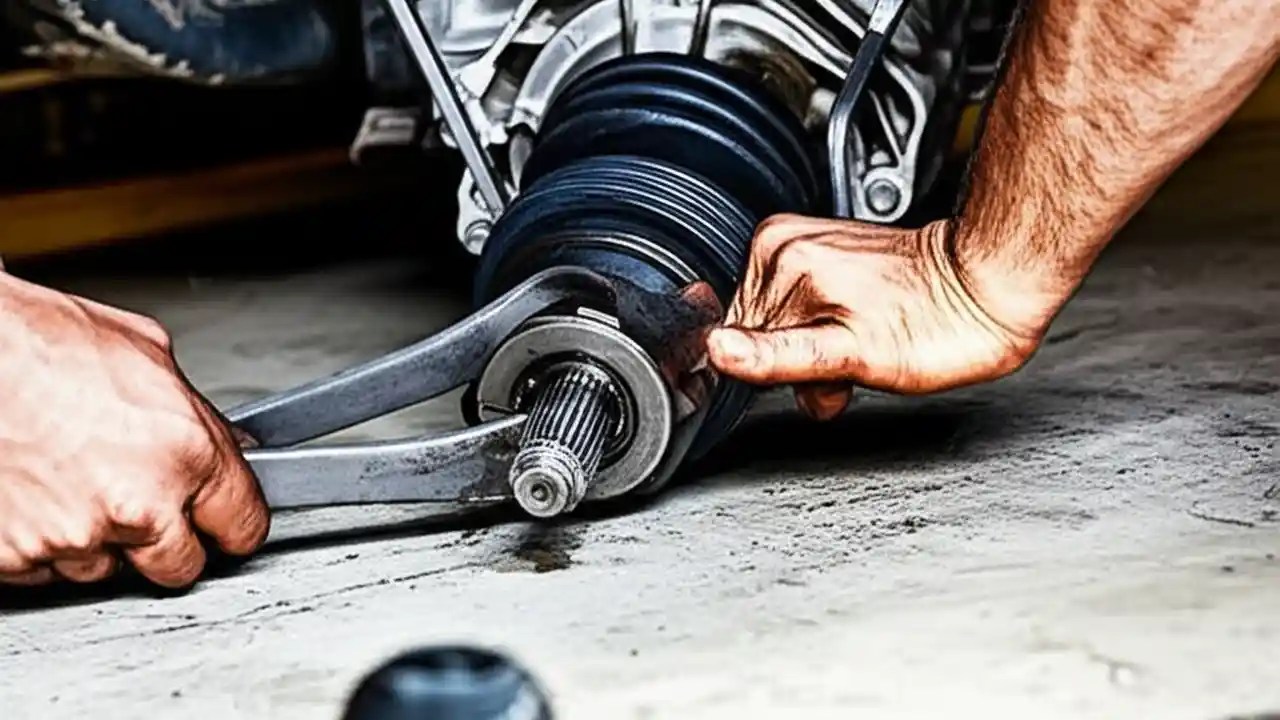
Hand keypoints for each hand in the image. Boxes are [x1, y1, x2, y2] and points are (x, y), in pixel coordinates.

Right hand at [0, 274, 267, 588]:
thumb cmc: (38, 343)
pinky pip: (46, 569)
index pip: (242, 524)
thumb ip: (193, 414)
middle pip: (181, 565)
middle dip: (168, 540)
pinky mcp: (17, 558)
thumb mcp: (149, 354)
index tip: (222, 522)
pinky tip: (36, 492)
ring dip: (98, 537)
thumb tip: (221, 442)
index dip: (232, 522)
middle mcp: (137, 504)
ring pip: (107, 568)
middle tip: (140, 500)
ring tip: (71, 478)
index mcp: (184, 452)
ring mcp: (74, 537)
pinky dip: (42, 540)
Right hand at [706, 215, 1045, 419]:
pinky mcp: (831, 251)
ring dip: (815, 346)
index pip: (737, 337)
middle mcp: (786, 245)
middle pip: (759, 331)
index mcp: (778, 258)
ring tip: (862, 340)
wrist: (990, 287)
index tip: (818, 375)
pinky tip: (860, 324)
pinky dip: (825, 325)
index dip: (774, 371)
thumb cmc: (935, 326)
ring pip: (782, 323)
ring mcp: (809, 244)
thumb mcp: (850, 355)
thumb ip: (777, 356)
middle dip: (797, 360)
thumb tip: (719, 351)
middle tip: (849, 361)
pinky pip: (803, 305)